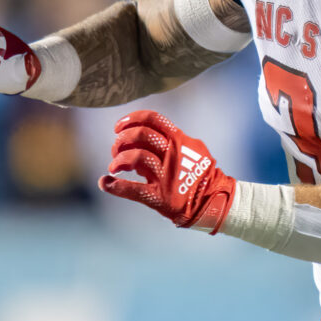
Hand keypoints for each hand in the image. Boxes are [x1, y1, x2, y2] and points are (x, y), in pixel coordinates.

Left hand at [98, 109, 234, 231]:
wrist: (214, 200)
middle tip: (116, 149)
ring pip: (137, 157)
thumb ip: (168, 142)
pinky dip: (115, 186)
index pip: (153, 119)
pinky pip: (133, 189)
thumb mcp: (190, 150)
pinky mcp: (161, 196)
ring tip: (114, 167)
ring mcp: (167, 175)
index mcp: (180, 141)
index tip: (118, 127)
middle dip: (122, 139)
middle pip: (141, 135)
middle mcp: (173, 155)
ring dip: (119, 160)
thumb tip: (139, 136)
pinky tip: (105, 183)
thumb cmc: (199, 174)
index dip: (131, 120)